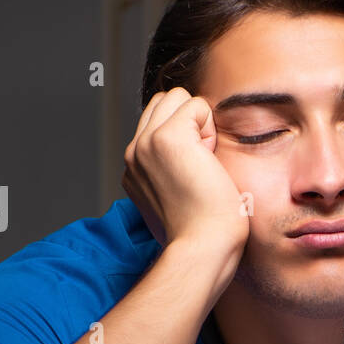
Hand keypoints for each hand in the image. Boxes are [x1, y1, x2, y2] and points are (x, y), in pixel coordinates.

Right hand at [121, 88, 249, 262]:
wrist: (204, 247)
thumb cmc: (203, 232)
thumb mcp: (178, 197)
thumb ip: (172, 171)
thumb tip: (195, 158)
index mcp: (135, 168)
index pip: (156, 119)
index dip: (185, 134)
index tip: (193, 173)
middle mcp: (134, 153)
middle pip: (165, 101)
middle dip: (190, 123)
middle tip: (201, 165)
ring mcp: (146, 143)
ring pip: (178, 97)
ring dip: (199, 124)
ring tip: (203, 162)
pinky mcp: (167, 138)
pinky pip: (196, 105)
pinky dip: (210, 128)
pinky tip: (208, 161)